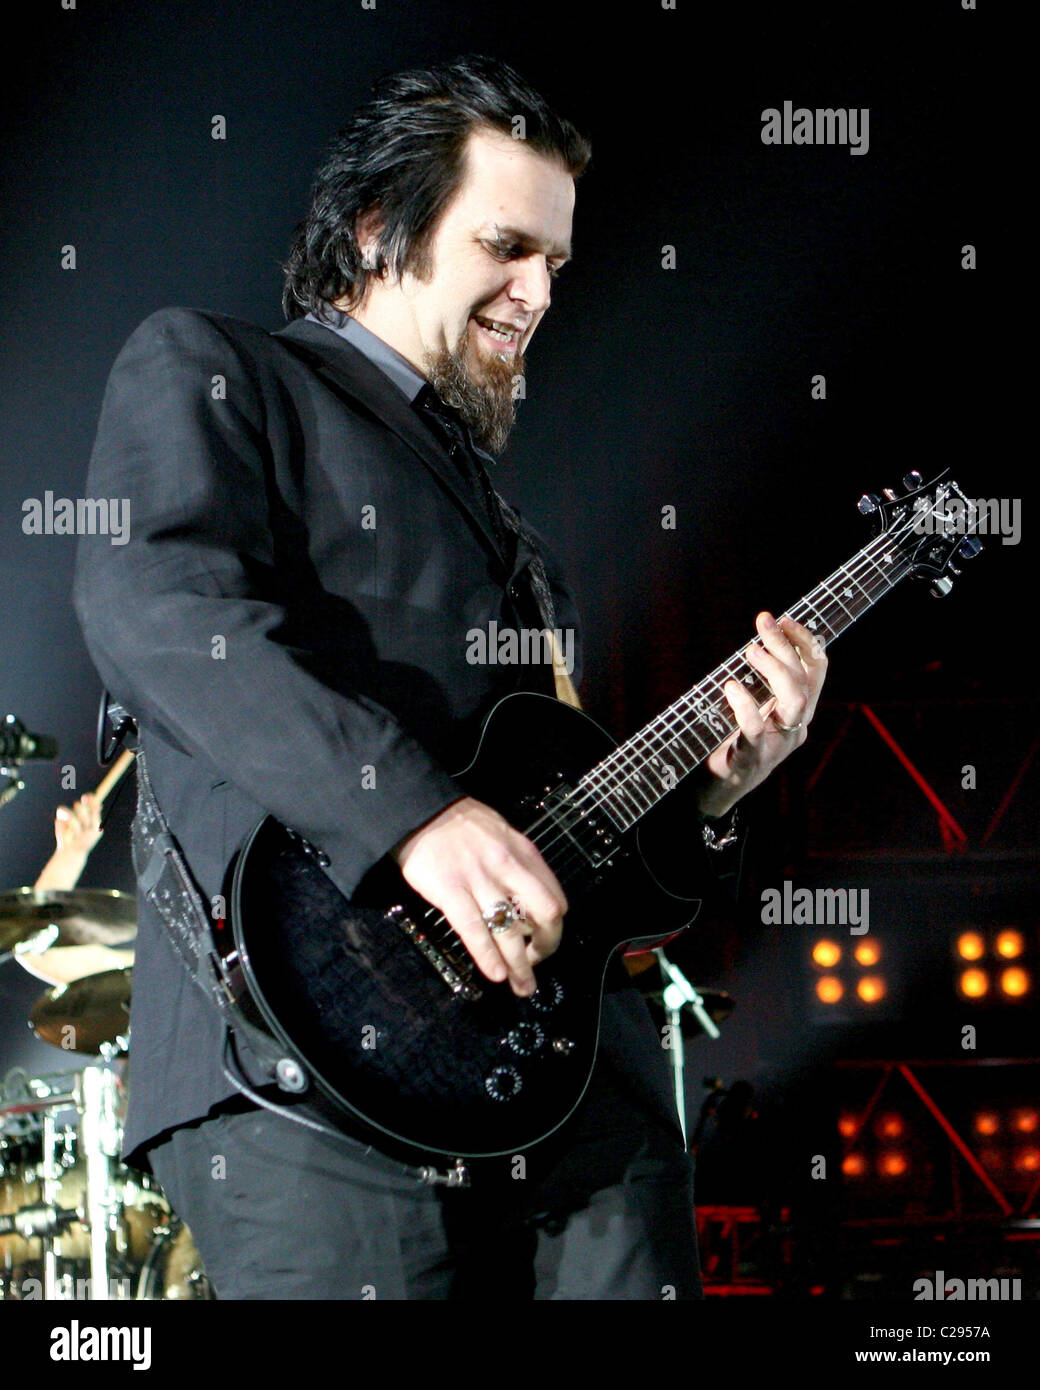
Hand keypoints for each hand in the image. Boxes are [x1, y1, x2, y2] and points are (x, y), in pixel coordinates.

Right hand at [54, 794, 103, 855]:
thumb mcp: (95, 829)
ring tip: (78, 833)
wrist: (73, 850)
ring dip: (75, 824)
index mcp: (89, 811)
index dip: (89, 798)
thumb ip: (96, 816)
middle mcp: (79, 811)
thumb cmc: (87, 840)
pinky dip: (66, 824)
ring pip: (70, 812)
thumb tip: (99, 805)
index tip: (86, 798)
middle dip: (83, 816)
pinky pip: (62, 815)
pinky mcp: (59, 819)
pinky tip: (68, 832)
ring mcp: (69, 814)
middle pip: (80, 806)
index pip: (90, 799)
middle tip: (85, 824)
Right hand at [391, 797, 567, 996]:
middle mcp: (508, 867)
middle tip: (536, 965)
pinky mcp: (451, 891)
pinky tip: (495, 975)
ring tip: (522, 988)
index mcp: (523, 853)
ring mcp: (480, 880)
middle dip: (546, 947)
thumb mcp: (502, 834)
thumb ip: (518, 865)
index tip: (544, 941)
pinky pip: (475, 931)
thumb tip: (529, 901)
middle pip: (545, 915)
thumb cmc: (460, 824)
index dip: (554, 927)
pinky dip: (488, 957)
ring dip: (519, 967)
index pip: (555, 897)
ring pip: (510, 931)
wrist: (419, 811)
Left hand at [696, 612, 827, 818]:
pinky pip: (756, 729)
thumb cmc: (733, 740)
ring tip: (750, 651)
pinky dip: (744, 704)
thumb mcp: (755, 707)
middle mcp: (795, 727)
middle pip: (803, 680)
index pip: (816, 670)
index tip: (785, 618)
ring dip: (775, 669)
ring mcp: (777, 745)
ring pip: (794, 701)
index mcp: (798, 711)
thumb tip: (763, 639)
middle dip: (786, 645)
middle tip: (763, 622)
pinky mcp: (752, 759)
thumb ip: (763, 682)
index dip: (805, 641)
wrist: (717, 789)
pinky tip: (730, 687)